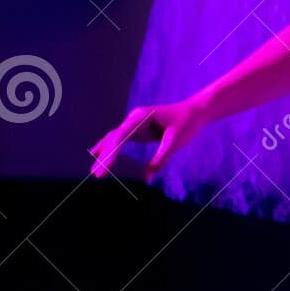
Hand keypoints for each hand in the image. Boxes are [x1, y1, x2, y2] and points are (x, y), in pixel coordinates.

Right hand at [89, 99, 208, 179]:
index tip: (103, 169)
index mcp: (141, 117)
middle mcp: (134, 118)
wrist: (194, 112)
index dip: (110, 154)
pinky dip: (112, 150)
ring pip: (115, 139)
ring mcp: (134, 124)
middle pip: (114, 139)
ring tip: (95, 171)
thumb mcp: (175, 143)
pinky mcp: (138, 130)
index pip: (120, 137)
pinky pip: (121, 141)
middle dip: (105, 157)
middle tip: (96, 175)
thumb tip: (147, 179)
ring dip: (105, 154)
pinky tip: (100, 156)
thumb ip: (160, 160)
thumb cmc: (186, 124)